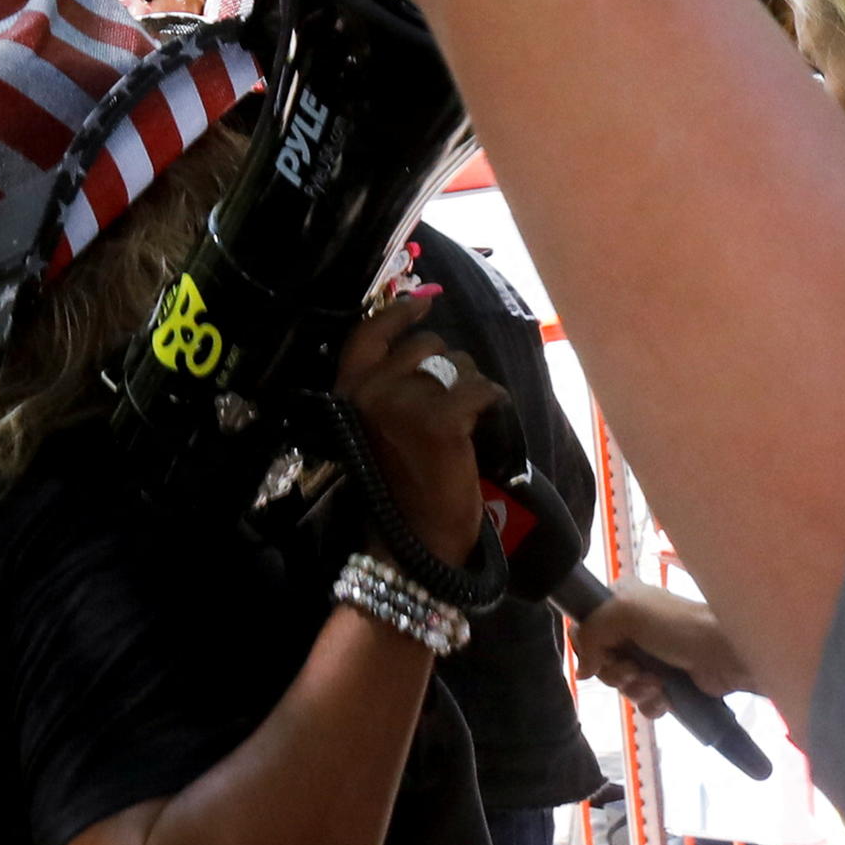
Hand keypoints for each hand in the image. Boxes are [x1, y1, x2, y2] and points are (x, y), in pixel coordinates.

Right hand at [334, 292, 493, 567]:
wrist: (415, 543)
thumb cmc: (401, 485)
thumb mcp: (378, 425)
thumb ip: (391, 380)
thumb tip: (425, 316)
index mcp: (348, 391)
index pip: (369, 332)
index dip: (400, 312)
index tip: (426, 300)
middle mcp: (370, 390)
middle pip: (428, 345)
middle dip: (450, 369)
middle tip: (454, 407)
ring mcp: (404, 402)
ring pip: (461, 366)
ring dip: (474, 390)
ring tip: (468, 427)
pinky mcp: (441, 420)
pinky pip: (484, 391)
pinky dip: (495, 409)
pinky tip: (490, 433)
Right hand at [579, 579, 752, 705]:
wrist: (726, 653)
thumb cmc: (676, 626)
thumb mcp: (625, 613)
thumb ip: (591, 633)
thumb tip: (582, 671)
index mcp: (622, 602)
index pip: (586, 629)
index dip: (589, 648)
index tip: (603, 655)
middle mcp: (633, 628)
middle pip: (602, 661)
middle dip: (616, 672)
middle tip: (634, 669)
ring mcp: (651, 657)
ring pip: (622, 684)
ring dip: (636, 688)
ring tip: (657, 683)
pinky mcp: (668, 683)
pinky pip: (643, 701)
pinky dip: (652, 703)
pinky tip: (665, 698)